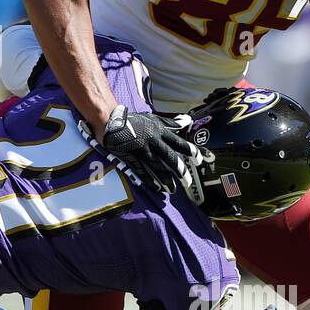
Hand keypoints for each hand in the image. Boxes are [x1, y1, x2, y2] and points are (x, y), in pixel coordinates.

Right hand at [77, 105, 207, 194]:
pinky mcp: (130, 156)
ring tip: (172, 190)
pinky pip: (141, 170)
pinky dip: (149, 180)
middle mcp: (153, 140)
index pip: (178, 142)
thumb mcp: (153, 118)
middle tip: (188, 182)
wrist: (110, 120)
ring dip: (165, 179)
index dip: (190, 151)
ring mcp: (141, 149)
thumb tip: (187, 121)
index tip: (199, 160)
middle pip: (170, 157)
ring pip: (157, 167)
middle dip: (180, 171)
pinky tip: (156, 187)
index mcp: (159, 131)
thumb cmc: (133, 120)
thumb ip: (170, 123)